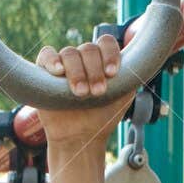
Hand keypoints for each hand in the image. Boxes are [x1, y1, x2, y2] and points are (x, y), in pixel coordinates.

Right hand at [34, 34, 137, 149]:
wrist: (81, 140)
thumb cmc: (102, 118)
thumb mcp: (123, 96)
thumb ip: (130, 75)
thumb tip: (138, 57)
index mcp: (101, 61)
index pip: (106, 43)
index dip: (110, 54)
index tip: (112, 74)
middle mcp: (83, 60)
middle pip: (88, 49)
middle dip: (95, 70)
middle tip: (97, 93)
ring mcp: (64, 65)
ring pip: (70, 53)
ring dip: (77, 72)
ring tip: (80, 93)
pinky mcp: (45, 72)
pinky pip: (46, 55)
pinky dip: (52, 60)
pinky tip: (58, 71)